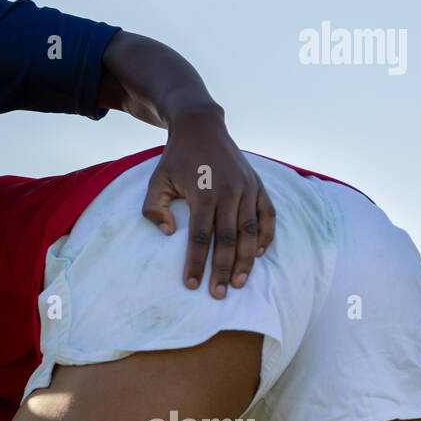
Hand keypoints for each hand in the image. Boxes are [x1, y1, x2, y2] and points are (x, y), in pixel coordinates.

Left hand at [141, 110, 275, 297]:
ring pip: (250, 231)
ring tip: (239, 282)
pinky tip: (260, 254)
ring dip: (246, 259)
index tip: (192, 284)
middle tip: (218, 294)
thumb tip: (170, 232)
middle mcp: (229, 191)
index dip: (196, 262)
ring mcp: (247, 188)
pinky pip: (267, 215)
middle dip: (222, 269)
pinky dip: (265, 235)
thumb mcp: (156, 180)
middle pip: (228, 239)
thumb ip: (153, 209)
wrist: (202, 126)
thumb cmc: (176, 159)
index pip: (200, 236)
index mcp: (203, 192)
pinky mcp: (258, 185)